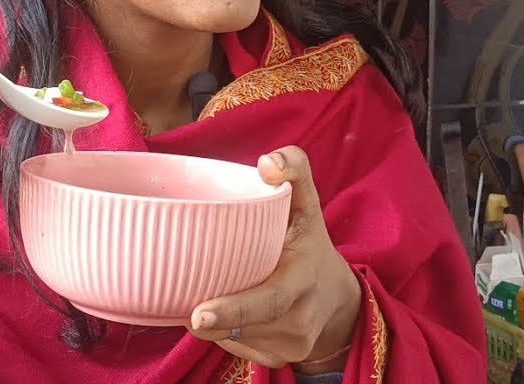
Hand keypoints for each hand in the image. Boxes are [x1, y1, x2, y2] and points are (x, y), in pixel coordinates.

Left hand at [187, 146, 361, 370]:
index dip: (233, 310)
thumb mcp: (308, 204)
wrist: (338, 298)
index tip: (198, 313)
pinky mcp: (276, 361)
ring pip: (231, 339)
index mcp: (304, 279)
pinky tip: (227, 312)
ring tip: (212, 294)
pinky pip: (234, 348)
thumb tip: (266, 162)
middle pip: (244, 326)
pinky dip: (223, 332)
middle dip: (211, 321)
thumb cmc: (308, 243)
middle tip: (185, 309)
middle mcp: (300, 320)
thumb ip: (293, 170)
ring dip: (213, 322)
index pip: (269, 300)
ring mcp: (289, 347)